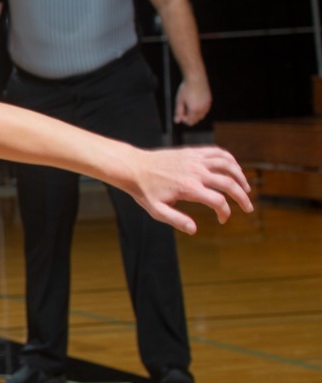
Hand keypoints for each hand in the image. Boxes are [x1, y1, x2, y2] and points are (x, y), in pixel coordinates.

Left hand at [126, 145, 251, 232]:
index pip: (218, 201)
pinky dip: (230, 160)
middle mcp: (196, 172)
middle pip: (229, 183)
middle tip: (248, 208)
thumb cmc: (145, 191)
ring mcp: (196, 160)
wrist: (134, 167)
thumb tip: (194, 230)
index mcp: (189, 188)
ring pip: (228, 165)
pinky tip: (233, 169)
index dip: (225, 212)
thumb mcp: (156, 210)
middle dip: (242, 197)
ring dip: (240, 177)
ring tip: (245, 188)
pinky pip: (218, 152)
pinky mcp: (194, 152)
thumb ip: (176, 220)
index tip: (222, 219)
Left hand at [175, 75, 211, 126]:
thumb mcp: (179, 101)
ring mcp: (207, 105)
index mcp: (194, 110)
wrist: (196, 78)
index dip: (183, 119)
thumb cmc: (186, 89)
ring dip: (195, 114)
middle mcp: (202, 109)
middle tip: (184, 108)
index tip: (180, 112)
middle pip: (196, 120)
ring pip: (201, 116)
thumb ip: (178, 112)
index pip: (190, 122)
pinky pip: (205, 110)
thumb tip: (176, 121)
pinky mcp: (209, 100)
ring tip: (189, 105)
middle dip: (189, 117)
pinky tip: (194, 102)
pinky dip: (200, 110)